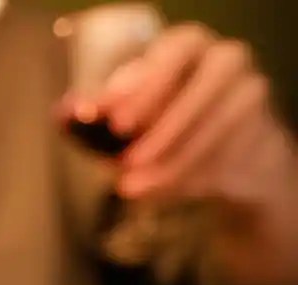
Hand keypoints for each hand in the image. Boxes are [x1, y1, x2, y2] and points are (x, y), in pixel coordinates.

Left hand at [95, 24, 296, 208]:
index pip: (171, 53)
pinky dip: (192, 178)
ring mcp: (250, 96)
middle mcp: (225, 61)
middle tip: (125, 162)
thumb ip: (92, 115)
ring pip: (220, 126)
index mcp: (185, 47)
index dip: (145, 87)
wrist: (211, 156)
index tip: (114, 123)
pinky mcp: (263, 135)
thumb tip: (65, 115)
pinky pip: (230, 157)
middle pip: (207, 84)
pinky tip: (161, 193)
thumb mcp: (117, 119)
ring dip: (174, 162)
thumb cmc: (152, 127)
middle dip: (165, 126)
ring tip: (133, 189)